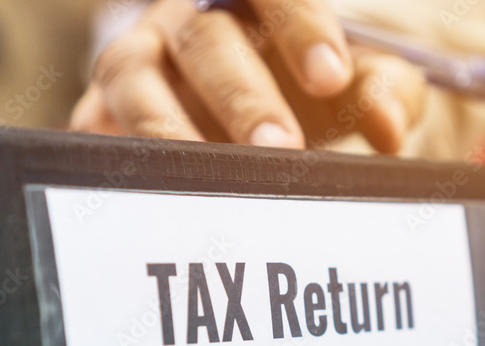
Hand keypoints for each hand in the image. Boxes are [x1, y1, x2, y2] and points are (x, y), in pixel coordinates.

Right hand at [69, 0, 424, 152]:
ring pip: (134, 76)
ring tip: (211, 178)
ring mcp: (138, 58)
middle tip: (281, 149)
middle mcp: (188, 19)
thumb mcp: (353, 81)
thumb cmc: (305, 81)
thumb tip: (390, 130)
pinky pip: (95, 125)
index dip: (301, 27)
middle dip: (243, 96)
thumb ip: (384, 92)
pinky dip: (114, 154)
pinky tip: (146, 187)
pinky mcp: (102, 106)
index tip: (332, 76)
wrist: (245, 98)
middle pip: (206, 41)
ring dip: (171, 129)